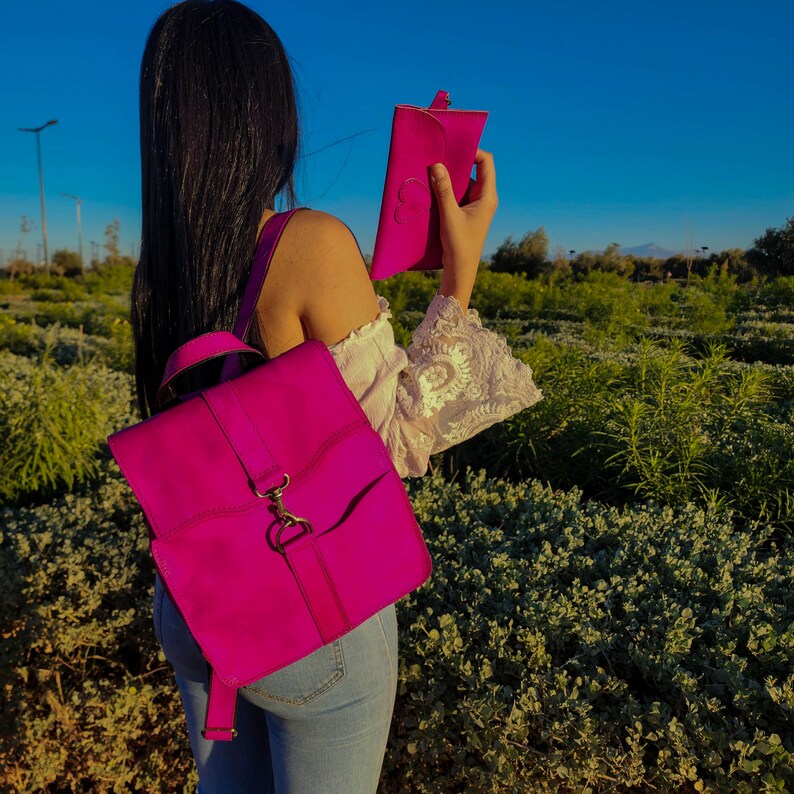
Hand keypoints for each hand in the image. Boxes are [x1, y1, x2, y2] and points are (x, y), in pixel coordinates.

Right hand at [430, 148, 497, 283]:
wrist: (460, 270)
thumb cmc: (459, 244)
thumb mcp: (450, 216)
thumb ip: (444, 190)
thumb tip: (438, 165)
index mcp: (487, 196)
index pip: (486, 162)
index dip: (473, 151)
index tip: (454, 148)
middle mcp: (483, 197)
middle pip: (473, 169)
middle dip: (456, 163)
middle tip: (438, 157)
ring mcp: (474, 205)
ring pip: (462, 182)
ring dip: (448, 178)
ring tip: (431, 172)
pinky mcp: (465, 212)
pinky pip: (456, 194)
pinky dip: (446, 190)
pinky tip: (431, 188)